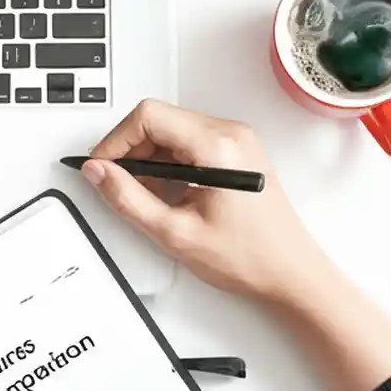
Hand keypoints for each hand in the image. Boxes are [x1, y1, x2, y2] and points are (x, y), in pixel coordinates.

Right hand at [85, 100, 390, 390]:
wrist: (292, 274)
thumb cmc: (250, 257)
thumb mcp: (176, 233)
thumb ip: (128, 199)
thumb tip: (99, 173)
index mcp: (218, 146)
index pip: (149, 116)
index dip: (116, 140)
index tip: (102, 166)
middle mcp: (230, 134)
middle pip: (159, 119)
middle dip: (130, 150)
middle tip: (118, 184)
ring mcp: (236, 141)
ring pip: (171, 130)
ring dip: (149, 159)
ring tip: (147, 196)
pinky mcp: (236, 152)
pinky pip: (188, 142)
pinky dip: (168, 163)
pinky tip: (168, 194)